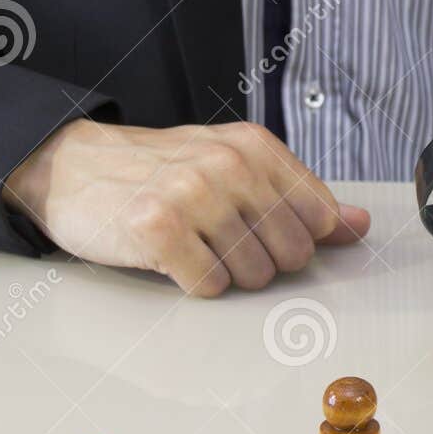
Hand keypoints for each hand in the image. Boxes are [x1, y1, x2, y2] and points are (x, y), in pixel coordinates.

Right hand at [3, 119, 369, 296]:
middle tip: (218, 236)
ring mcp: (192, 194)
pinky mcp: (158, 229)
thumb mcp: (234, 168)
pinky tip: (172, 256)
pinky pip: (210, 286)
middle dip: (261, 259)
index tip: (263, 228)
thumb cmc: (159, 171)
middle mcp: (228, 163)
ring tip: (193, 242)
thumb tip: (359, 225)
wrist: (73, 167)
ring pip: (253, 275)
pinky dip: (194, 282)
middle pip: (292, 253)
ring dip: (225, 272)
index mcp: (255, 146)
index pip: (320, 217)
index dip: (295, 236)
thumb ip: (299, 197)